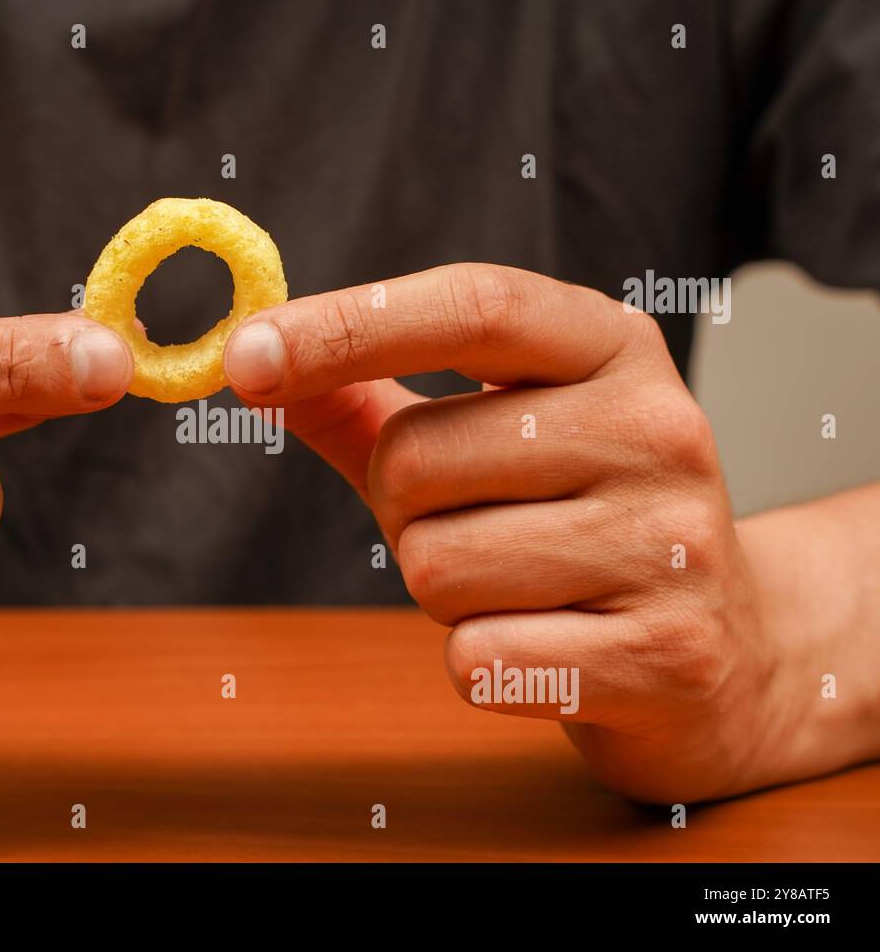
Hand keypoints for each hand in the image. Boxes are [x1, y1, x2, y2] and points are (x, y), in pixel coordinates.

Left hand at [224, 263, 815, 802]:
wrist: (726, 651)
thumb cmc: (576, 527)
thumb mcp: (493, 441)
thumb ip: (373, 405)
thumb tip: (257, 367)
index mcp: (612, 347)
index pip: (471, 306)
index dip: (346, 325)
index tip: (243, 355)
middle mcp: (655, 428)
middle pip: (416, 459)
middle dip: (404, 510)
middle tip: (480, 526)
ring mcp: (671, 542)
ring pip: (433, 567)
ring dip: (443, 592)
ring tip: (525, 588)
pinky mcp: (665, 653)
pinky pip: (475, 658)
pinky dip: (480, 663)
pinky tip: (550, 649)